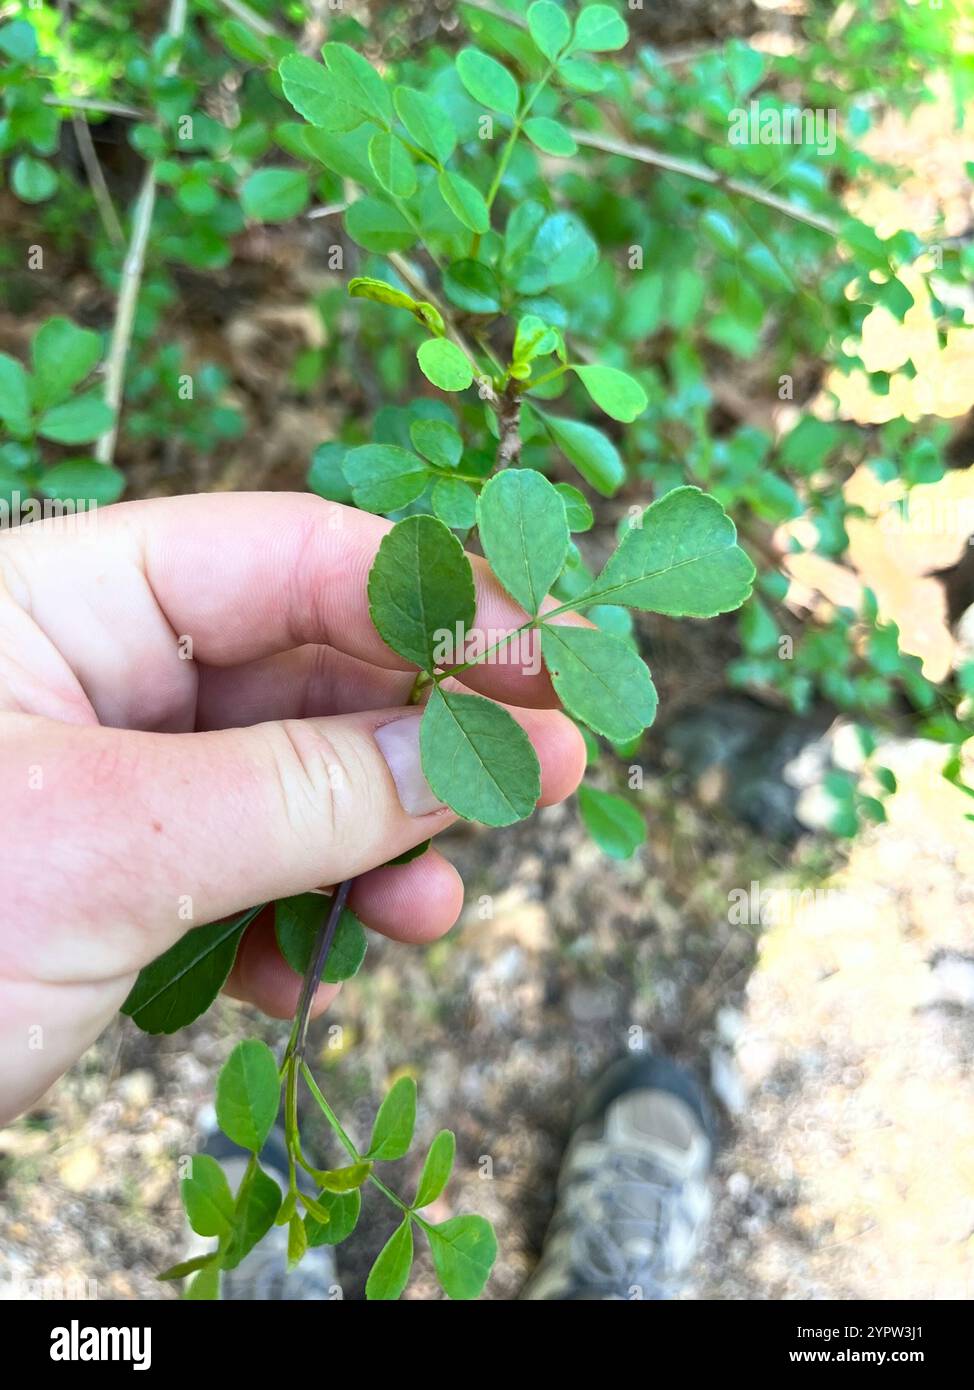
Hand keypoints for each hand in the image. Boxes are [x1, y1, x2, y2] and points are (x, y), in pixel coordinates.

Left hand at [0, 492, 584, 1122]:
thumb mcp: (114, 850)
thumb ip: (310, 793)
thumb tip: (485, 750)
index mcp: (60, 598)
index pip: (286, 555)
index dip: (431, 596)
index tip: (549, 653)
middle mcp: (87, 671)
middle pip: (304, 666)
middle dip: (426, 729)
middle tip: (552, 775)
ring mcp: (101, 777)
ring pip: (287, 778)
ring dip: (375, 840)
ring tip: (437, 905)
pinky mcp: (108, 876)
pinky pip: (239, 867)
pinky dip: (294, 917)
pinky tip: (316, 969)